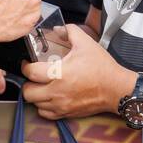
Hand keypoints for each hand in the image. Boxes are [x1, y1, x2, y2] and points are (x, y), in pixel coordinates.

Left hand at [21, 27, 135, 120]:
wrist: (116, 89)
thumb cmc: (102, 67)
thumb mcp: (86, 42)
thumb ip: (69, 31)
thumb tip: (57, 29)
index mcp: (59, 74)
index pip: (30, 72)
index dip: (25, 66)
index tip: (27, 62)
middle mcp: (57, 92)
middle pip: (28, 92)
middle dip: (27, 82)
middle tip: (34, 75)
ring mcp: (61, 105)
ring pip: (35, 104)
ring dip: (35, 94)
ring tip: (41, 85)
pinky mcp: (66, 113)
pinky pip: (45, 114)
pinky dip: (43, 106)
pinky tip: (49, 97)